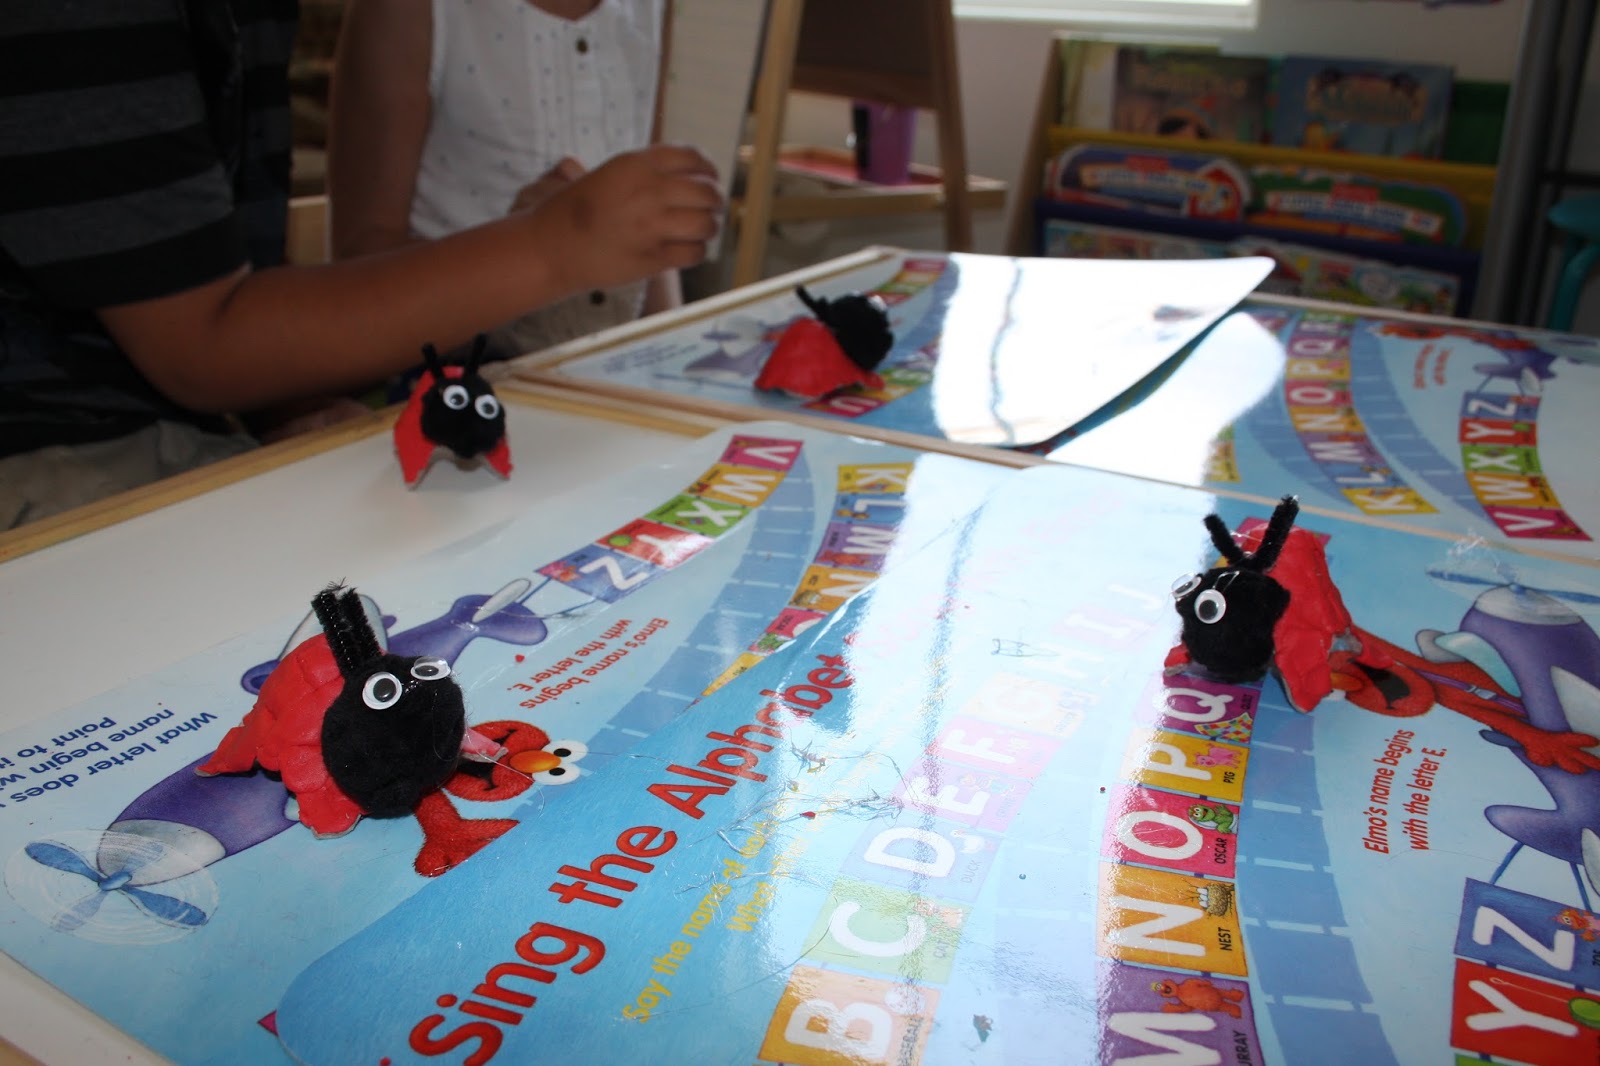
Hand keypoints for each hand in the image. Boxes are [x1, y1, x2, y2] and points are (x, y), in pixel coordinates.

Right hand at [523, 144, 722, 292]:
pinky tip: (687, 249)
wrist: (551, 247)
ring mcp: (652, 226)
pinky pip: (694, 252)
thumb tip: (684, 169)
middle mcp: (649, 192)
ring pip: (706, 224)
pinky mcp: (653, 258)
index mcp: (637, 165)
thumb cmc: (576, 211)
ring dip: (709, 227)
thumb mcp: (608, 173)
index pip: (692, 158)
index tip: (710, 177)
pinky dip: (697, 251)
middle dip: (714, 201)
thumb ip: (645, 170)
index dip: (708, 169)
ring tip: (701, 229)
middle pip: (707, 192)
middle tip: (711, 207)